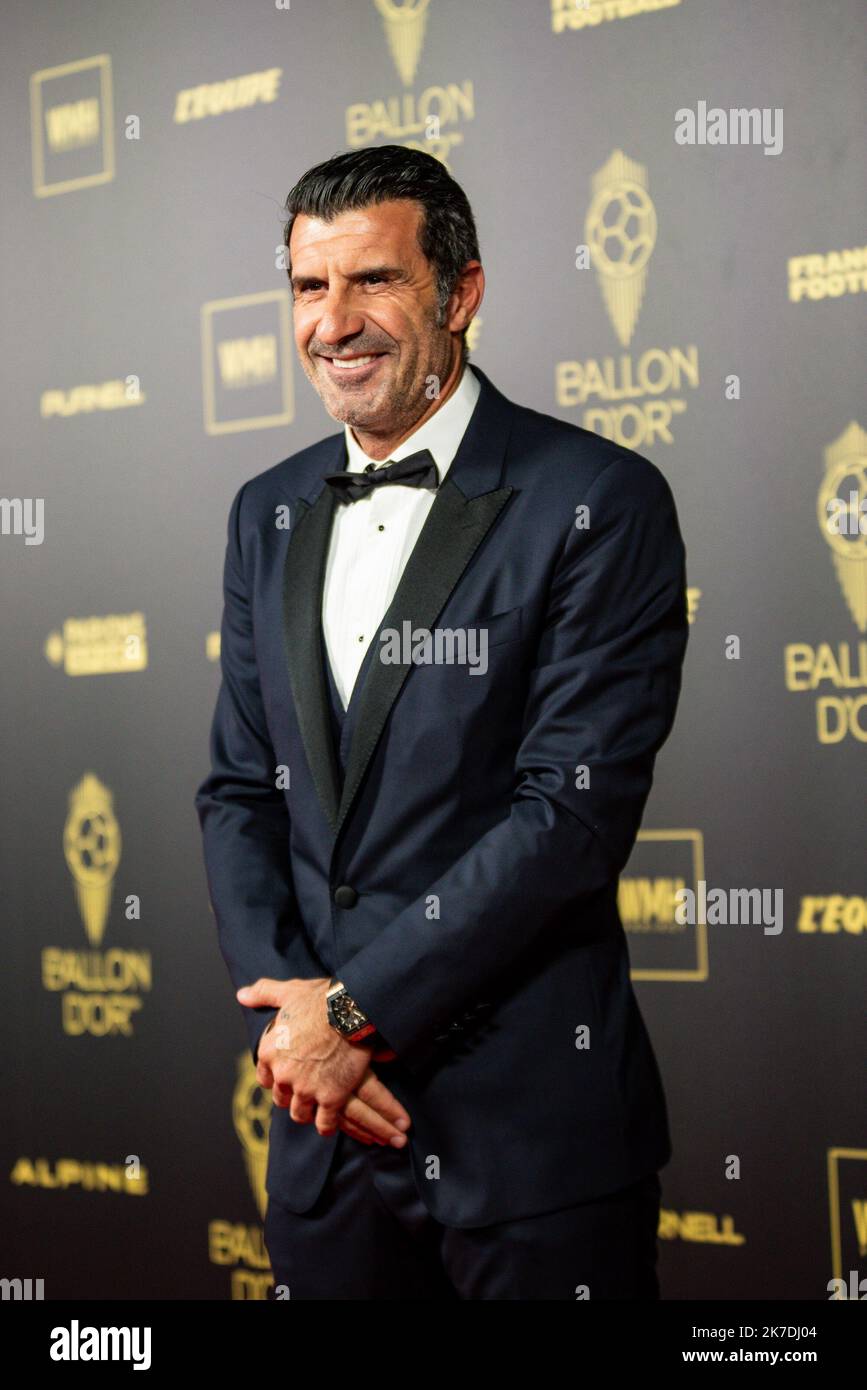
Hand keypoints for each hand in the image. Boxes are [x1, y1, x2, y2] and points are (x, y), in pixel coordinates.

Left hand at [237, 977, 410, 1147]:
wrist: (351, 1009)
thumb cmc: (320, 999)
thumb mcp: (288, 991)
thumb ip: (262, 994)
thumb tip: (242, 995)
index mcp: (270, 1051)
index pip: (265, 1078)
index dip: (277, 1078)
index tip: (289, 1075)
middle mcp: (283, 1074)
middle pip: (281, 1098)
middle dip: (291, 1095)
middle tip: (306, 1090)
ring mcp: (306, 1088)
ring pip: (299, 1113)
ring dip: (307, 1111)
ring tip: (317, 1108)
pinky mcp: (330, 1097)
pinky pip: (324, 1123)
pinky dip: (326, 1125)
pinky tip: (330, 1120)